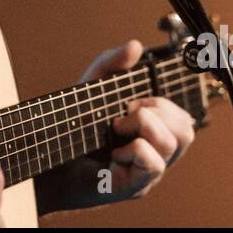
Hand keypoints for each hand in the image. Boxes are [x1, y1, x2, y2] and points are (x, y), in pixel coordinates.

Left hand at [36, 39, 194, 213]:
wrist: (46, 160)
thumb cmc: (70, 128)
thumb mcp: (91, 88)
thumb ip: (111, 64)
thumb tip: (135, 46)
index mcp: (152, 136)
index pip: (183, 118)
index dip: (162, 103)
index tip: (130, 103)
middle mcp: (155, 156)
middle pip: (186, 130)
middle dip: (158, 110)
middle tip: (126, 113)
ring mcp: (147, 174)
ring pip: (172, 143)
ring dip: (144, 125)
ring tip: (117, 128)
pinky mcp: (134, 187)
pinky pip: (153, 163)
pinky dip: (134, 149)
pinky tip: (114, 153)